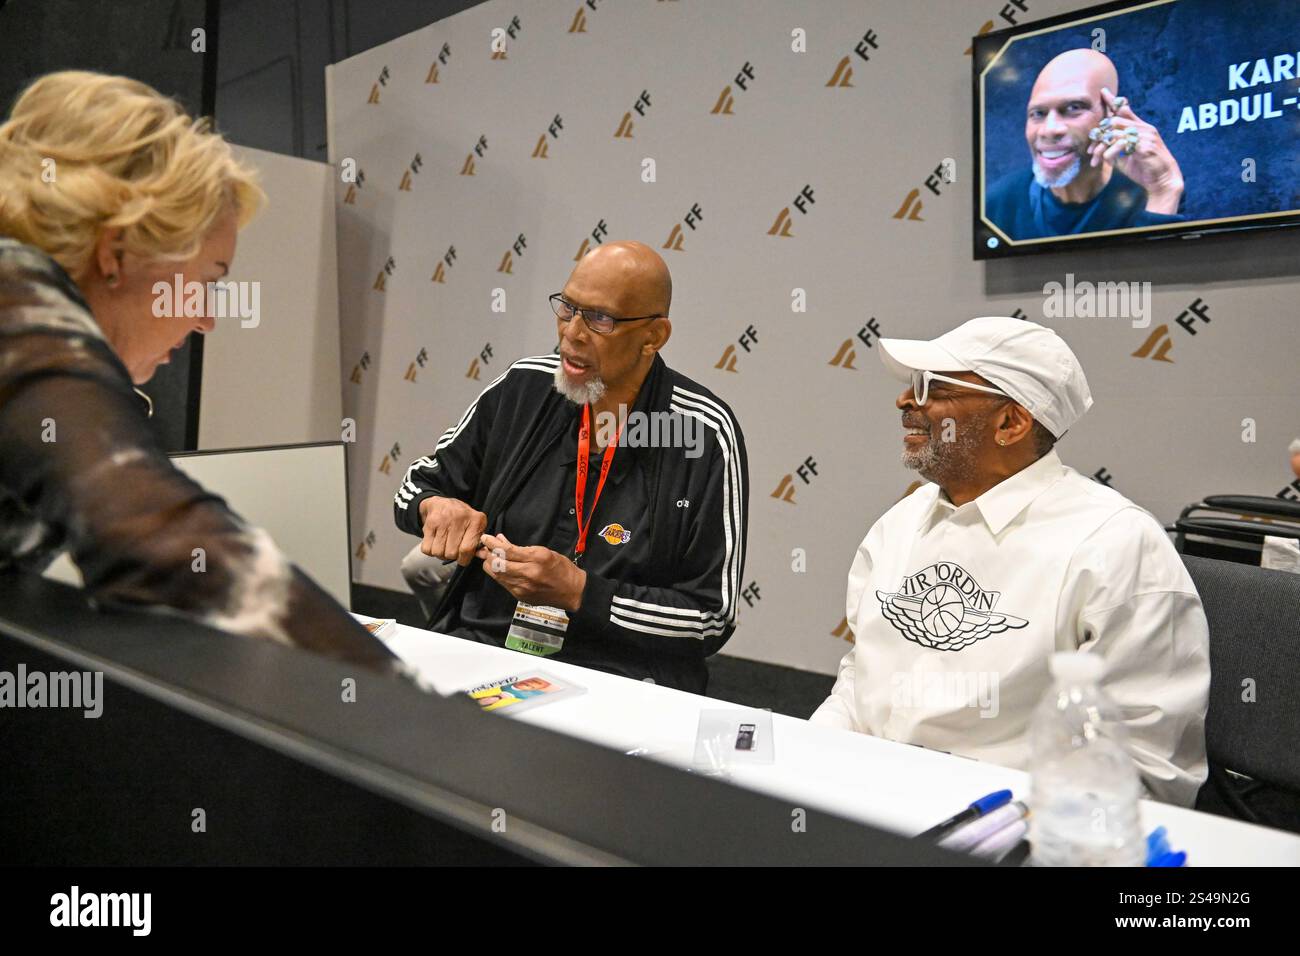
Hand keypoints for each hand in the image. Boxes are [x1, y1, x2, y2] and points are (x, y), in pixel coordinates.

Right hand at [419, 496, 487, 565]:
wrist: (442, 504)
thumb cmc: (462, 518)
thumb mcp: (476, 525)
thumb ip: (478, 541)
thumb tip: (479, 555)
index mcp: (475, 520)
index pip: (467, 549)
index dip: (464, 559)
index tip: (463, 559)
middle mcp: (459, 519)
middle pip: (451, 553)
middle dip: (452, 556)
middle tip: (453, 550)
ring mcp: (443, 521)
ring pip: (438, 552)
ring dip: (440, 554)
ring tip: (444, 546)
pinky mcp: (429, 524)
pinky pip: (427, 548)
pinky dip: (430, 550)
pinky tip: (436, 543)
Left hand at [477, 532, 586, 611]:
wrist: (572, 592)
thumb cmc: (561, 569)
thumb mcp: (544, 552)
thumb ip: (521, 548)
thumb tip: (501, 540)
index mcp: (537, 559)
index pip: (507, 550)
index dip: (492, 543)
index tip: (485, 538)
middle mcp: (528, 573)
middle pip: (497, 563)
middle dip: (488, 554)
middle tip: (486, 548)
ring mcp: (523, 587)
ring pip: (496, 574)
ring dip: (490, 564)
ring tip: (490, 557)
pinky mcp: (520, 596)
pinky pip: (502, 583)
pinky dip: (498, 574)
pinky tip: (500, 568)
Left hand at [1087, 87, 1183, 213]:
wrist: (1162, 181)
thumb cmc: (1144, 170)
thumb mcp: (1126, 157)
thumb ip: (1115, 148)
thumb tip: (1101, 146)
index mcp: (1141, 129)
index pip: (1125, 110)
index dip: (1113, 101)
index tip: (1103, 91)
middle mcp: (1145, 128)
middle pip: (1114, 121)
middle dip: (1099, 136)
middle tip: (1090, 152)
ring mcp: (1146, 136)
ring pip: (1115, 133)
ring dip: (1101, 147)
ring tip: (1095, 160)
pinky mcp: (1146, 146)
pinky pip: (1121, 144)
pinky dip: (1110, 152)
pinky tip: (1106, 161)